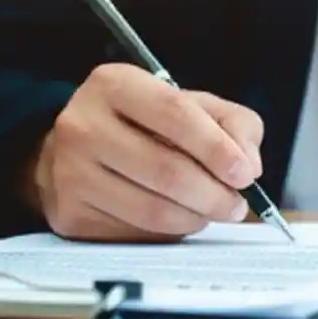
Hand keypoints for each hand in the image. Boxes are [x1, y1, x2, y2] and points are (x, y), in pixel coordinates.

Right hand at [28, 63, 262, 241]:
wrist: (75, 149)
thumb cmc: (140, 124)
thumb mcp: (189, 104)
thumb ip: (232, 122)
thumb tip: (248, 163)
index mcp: (115, 84)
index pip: (176, 114)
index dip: (217, 148)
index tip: (244, 174)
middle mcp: (83, 124)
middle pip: (166, 170)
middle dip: (213, 194)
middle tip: (235, 205)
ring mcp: (70, 171)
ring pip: (151, 210)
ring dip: (195, 218)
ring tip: (210, 212)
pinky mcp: (69, 213)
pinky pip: (134, 233)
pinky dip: (167, 233)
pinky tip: (176, 218)